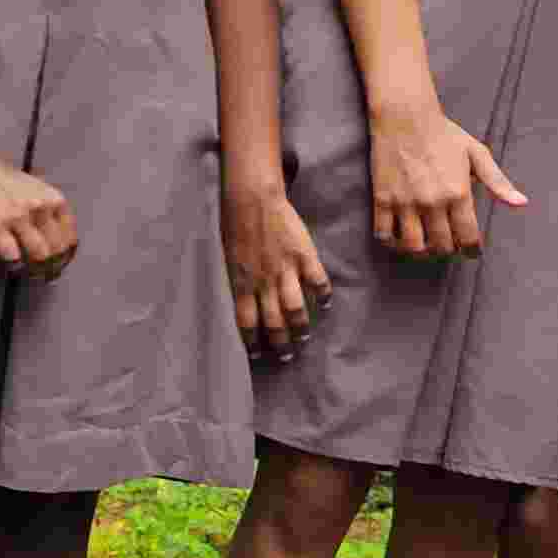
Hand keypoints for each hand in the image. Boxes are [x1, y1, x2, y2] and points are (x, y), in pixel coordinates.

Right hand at [0, 157, 78, 278]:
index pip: (70, 240)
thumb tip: (58, 244)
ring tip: (31, 276)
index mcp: (54, 201)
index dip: (65, 259)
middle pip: (56, 251)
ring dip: (36, 272)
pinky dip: (14, 267)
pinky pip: (12, 257)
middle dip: (52, 269)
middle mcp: (40, 209)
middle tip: (45, 277)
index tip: (58, 267)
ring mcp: (17, 218)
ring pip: (38, 256)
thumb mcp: (39, 191)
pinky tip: (12, 267)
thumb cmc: (6, 182)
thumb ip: (51, 213)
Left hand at [221, 183, 333, 359]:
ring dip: (301, 326)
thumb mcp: (230, 261)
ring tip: (304, 338)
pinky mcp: (304, 256)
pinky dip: (324, 294)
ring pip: (295, 308)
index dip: (252, 342)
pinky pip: (318, 280)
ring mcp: (285, 269)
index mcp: (242, 283)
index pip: (246, 322)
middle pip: (273, 321)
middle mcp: (263, 281)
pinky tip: (327, 303)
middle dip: (280, 343)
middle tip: (286, 356)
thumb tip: (247, 303)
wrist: (252, 200)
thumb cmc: (235, 229)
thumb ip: (240, 282)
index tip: (258, 355)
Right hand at [366, 107, 527, 259]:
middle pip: (441, 245)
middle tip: (448, 247)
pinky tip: (398, 238)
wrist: (404, 118)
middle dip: (447, 251)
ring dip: (420, 252)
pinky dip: (392, 242)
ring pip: (412, 246)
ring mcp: (405, 203)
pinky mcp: (383, 199)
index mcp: (458, 193)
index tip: (471, 252)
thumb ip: (498, 182)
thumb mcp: (477, 154)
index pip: (468, 236)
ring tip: (424, 247)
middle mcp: (432, 202)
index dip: (471, 250)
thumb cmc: (444, 134)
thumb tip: (521, 203)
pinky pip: (384, 233)